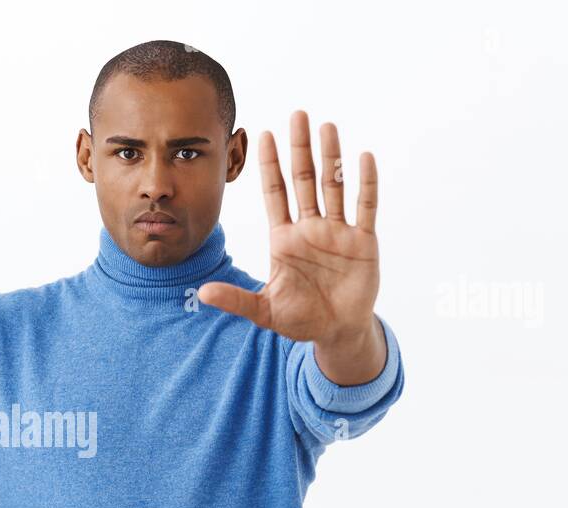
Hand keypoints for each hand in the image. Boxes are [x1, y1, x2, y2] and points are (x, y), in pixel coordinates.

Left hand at [198, 110, 378, 347]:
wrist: (337, 332)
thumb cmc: (300, 319)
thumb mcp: (264, 311)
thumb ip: (236, 300)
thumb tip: (202, 293)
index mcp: (285, 239)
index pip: (275, 194)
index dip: (270, 166)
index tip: (264, 135)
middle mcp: (311, 228)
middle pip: (304, 180)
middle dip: (300, 149)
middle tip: (297, 115)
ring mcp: (337, 232)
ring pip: (334, 186)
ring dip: (332, 157)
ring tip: (327, 126)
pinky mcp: (363, 242)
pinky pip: (365, 207)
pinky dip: (365, 184)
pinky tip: (363, 158)